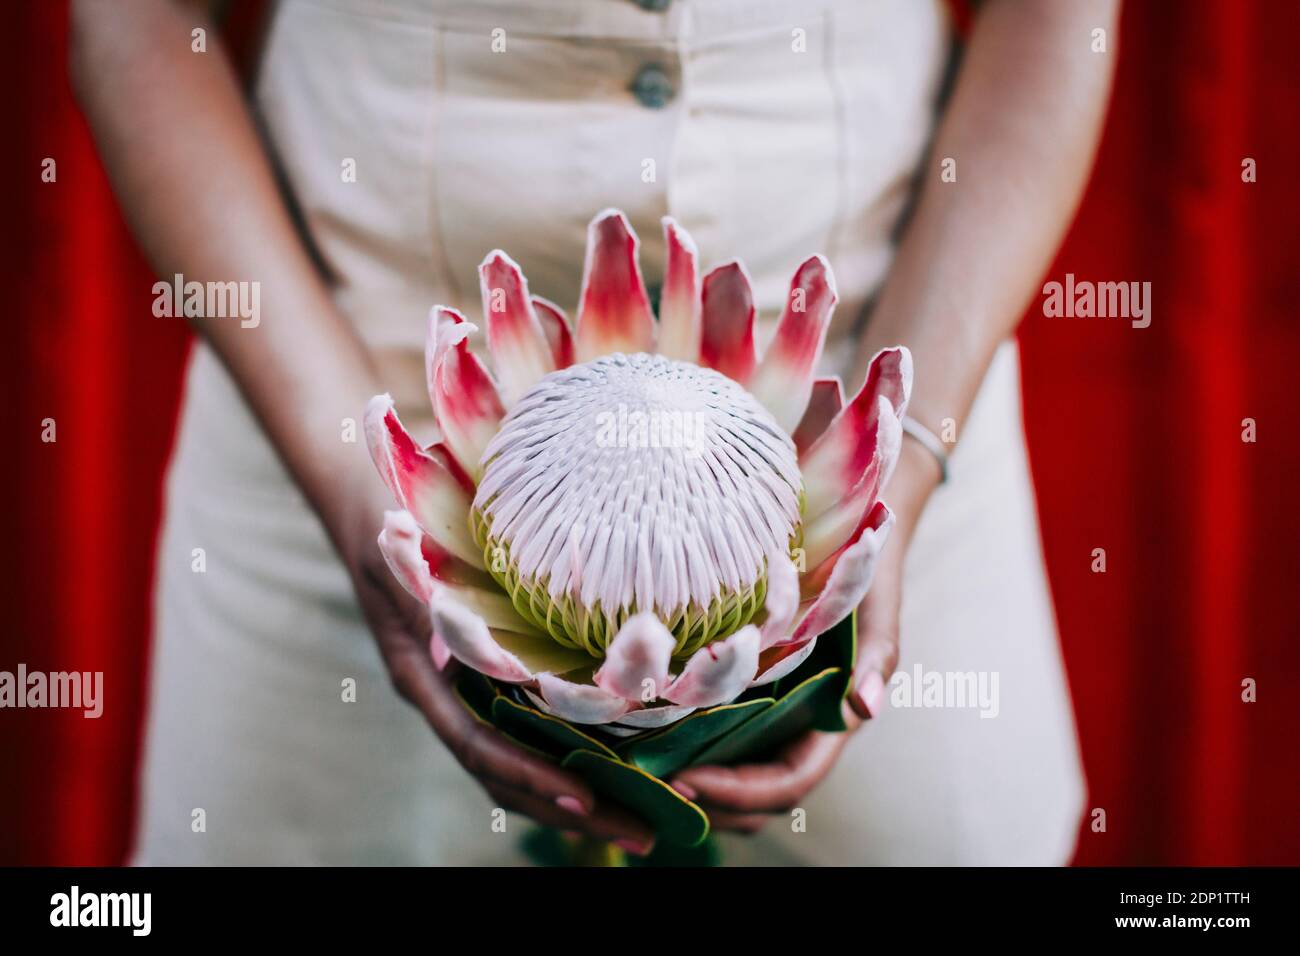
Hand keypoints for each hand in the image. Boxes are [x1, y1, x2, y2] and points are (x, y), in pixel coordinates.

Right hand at [332, 479, 657, 855]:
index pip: (478, 745)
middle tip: (643, 834)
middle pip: (507, 775)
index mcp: (423, 674)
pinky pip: (530, 730)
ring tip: (645, 820)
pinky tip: (624, 765)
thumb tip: (458, 634)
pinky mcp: (490, 674)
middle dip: (572, 811)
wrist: (368, 500)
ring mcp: (467, 689)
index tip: (585, 799)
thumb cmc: (386, 514)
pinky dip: (572, 756)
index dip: (530, 777)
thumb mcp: (400, 549)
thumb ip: (426, 594)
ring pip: (521, 764)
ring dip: (580, 797)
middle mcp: (446, 695)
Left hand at [669, 439, 939, 833]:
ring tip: (631, 766)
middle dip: (705, 801)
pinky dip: (679, 739)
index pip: (787, 780)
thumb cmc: (866, 571)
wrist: (854, 530)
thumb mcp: (877, 608)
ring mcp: (768, 708)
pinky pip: (711, 729)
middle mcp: (795, 723)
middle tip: (644, 784)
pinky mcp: (743, 685)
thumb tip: (866, 705)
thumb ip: (878, 656)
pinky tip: (633, 726)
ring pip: (729, 769)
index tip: (685, 778)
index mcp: (830, 719)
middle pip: (752, 793)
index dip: (740, 790)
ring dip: (686, 779)